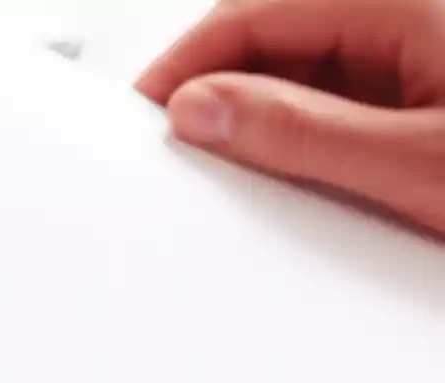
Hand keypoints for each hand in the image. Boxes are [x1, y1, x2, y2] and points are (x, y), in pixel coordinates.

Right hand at [137, 0, 444, 234]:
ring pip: (305, 77)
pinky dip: (305, 143)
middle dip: (220, 94)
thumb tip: (205, 111)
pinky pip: (341, 108)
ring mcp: (422, 57)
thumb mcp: (414, 162)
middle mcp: (413, 18)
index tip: (147, 110)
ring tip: (237, 173)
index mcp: (408, 3)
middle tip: (180, 144)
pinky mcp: (427, 101)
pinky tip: (294, 183)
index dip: (188, 62)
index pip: (256, 12)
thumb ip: (301, 134)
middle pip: (274, 43)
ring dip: (263, 124)